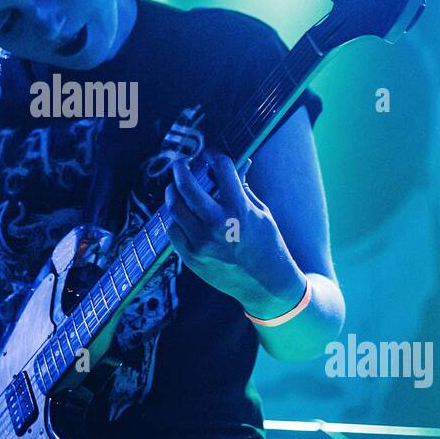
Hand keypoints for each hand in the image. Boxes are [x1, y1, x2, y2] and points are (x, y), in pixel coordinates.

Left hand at [164, 152, 306, 316]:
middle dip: (181, 168)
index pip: (222, 169)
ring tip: (176, 190)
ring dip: (173, 193)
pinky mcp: (192, 257)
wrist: (266, 284)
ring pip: (174, 208)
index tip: (209, 154)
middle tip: (180, 163)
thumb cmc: (267, 244)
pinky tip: (180, 216)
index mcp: (239, 209)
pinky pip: (173, 230)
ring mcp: (202, 242)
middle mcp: (218, 224)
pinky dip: (175, 219)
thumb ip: (244, 188)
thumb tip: (239, 164)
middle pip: (187, 187)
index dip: (213, 155)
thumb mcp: (261, 213)